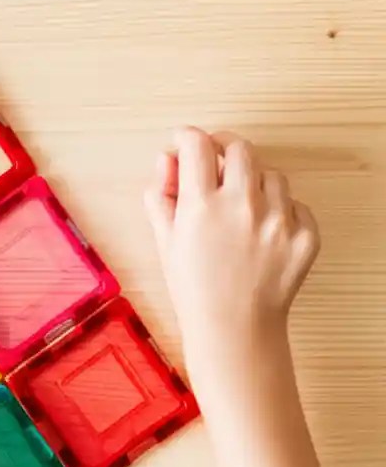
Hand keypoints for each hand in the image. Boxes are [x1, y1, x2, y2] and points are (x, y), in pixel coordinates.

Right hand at [143, 127, 319, 393]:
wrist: (233, 329)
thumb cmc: (193, 288)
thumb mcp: (164, 240)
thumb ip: (161, 194)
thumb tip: (167, 159)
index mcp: (201, 205)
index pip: (197, 145)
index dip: (188, 137)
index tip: (186, 142)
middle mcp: (242, 205)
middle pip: (240, 149)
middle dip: (223, 149)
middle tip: (215, 163)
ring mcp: (278, 220)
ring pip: (271, 176)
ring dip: (255, 182)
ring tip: (242, 208)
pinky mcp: (305, 235)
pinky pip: (296, 205)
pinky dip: (282, 211)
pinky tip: (263, 231)